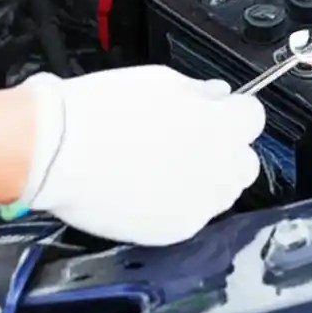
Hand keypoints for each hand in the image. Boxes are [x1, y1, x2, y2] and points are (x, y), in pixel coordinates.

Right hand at [15, 66, 264, 245]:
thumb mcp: (159, 82)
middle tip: (192, 144)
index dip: (234, 115)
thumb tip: (216, 96)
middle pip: (245, 162)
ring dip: (207, 181)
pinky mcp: (176, 230)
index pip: (254, 118)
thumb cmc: (99, 112)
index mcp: (220, 124)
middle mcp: (219, 167)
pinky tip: (148, 190)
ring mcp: (200, 203)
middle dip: (225, 152)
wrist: (57, 152)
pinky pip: (193, 217)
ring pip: (223, 193)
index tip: (219, 115)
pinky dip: (178, 205)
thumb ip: (198, 93)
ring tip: (165, 169)